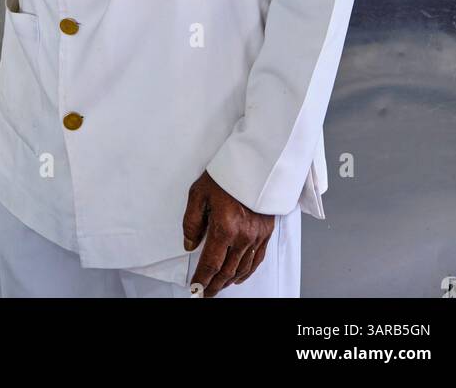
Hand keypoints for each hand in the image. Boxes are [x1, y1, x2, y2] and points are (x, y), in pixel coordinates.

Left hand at [182, 170, 274, 296]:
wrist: (255, 162)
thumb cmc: (226, 174)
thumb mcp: (198, 193)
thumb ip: (192, 222)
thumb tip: (189, 244)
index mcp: (224, 227)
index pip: (211, 263)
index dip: (202, 280)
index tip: (196, 288)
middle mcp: (242, 236)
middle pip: (227, 271)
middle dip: (214, 285)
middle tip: (205, 292)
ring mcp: (256, 236)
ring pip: (242, 269)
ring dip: (229, 281)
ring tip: (219, 285)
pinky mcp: (266, 232)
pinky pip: (257, 260)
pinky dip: (247, 272)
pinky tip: (239, 276)